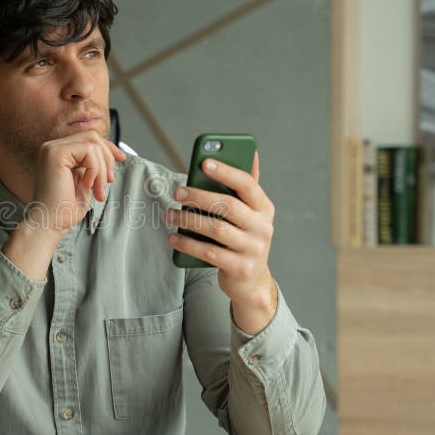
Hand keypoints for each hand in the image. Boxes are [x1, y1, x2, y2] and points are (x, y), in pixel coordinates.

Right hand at [29, 131, 125, 234]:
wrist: (51, 223)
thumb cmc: (65, 208)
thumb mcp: (85, 181)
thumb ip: (93, 165)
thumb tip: (112, 154)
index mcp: (59, 152)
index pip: (88, 139)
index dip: (108, 148)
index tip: (121, 159)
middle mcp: (52, 147)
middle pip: (92, 137)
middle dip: (107, 158)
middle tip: (109, 181)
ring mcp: (52, 149)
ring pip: (93, 144)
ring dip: (102, 169)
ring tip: (97, 190)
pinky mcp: (56, 153)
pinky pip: (88, 151)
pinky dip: (95, 170)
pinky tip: (87, 185)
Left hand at [165, 151, 276, 332]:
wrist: (251, 281)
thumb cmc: (243, 238)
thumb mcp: (249, 214)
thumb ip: (245, 187)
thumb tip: (251, 153)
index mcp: (264, 208)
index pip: (247, 184)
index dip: (226, 171)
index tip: (204, 162)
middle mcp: (263, 227)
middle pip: (228, 206)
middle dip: (199, 196)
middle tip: (178, 192)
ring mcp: (253, 249)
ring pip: (216, 229)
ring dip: (189, 220)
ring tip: (170, 215)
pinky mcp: (240, 268)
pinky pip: (209, 253)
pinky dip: (188, 244)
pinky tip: (173, 238)